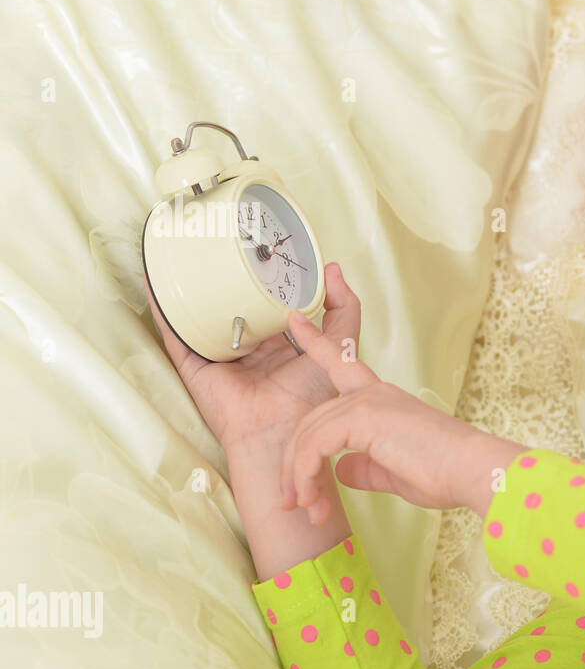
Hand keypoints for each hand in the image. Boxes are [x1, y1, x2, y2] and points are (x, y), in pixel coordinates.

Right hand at [145, 261, 360, 451]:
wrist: (279, 429)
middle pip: (233, 302)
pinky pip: (174, 331)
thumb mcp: (340, 346)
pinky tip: (155, 280)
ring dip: (189, 286)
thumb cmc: (312, 396)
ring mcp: (219, 353)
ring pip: (201, 312)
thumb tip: (334, 269)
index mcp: (280, 340)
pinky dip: (163, 307)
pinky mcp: (194, 364)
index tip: (264, 245)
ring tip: (183, 250)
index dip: (267, 275)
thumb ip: (344, 310)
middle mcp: (248, 345)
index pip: (269, 300)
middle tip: (223, 238)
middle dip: (228, 274)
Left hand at [277, 308, 488, 521]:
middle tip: (292, 502)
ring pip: (308, 434)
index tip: (293, 319)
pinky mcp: (362, 417)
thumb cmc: (445, 473)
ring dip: (298, 476)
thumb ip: (364, 467)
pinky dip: (306, 474)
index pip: (341, 364)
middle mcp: (371, 393)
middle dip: (293, 462)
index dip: (315, 341)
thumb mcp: (394, 471)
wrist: (471, 470)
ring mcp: (366, 402)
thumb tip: (341, 470)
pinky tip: (313, 499)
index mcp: (382, 399)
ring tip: (302, 508)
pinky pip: (314, 445)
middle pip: (311, 418)